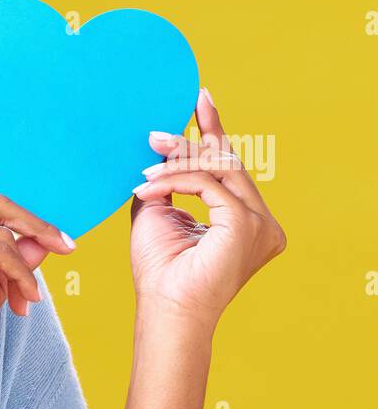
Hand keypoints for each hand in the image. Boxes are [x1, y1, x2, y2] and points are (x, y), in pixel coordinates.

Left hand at [129, 87, 286, 329]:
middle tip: (156, 134)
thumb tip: (160, 150)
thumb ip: (165, 183)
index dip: (215, 130)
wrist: (165, 310)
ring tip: (145, 164)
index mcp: (247, 221)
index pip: (231, 167)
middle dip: (190, 143)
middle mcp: (262, 222)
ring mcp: (260, 224)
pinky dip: (174, 180)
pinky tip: (148, 187)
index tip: (200, 99)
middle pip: (227, 164)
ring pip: (218, 170)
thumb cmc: (160, 272)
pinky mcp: (245, 225)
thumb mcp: (158, 214)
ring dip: (176, 162)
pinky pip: (207, 184)